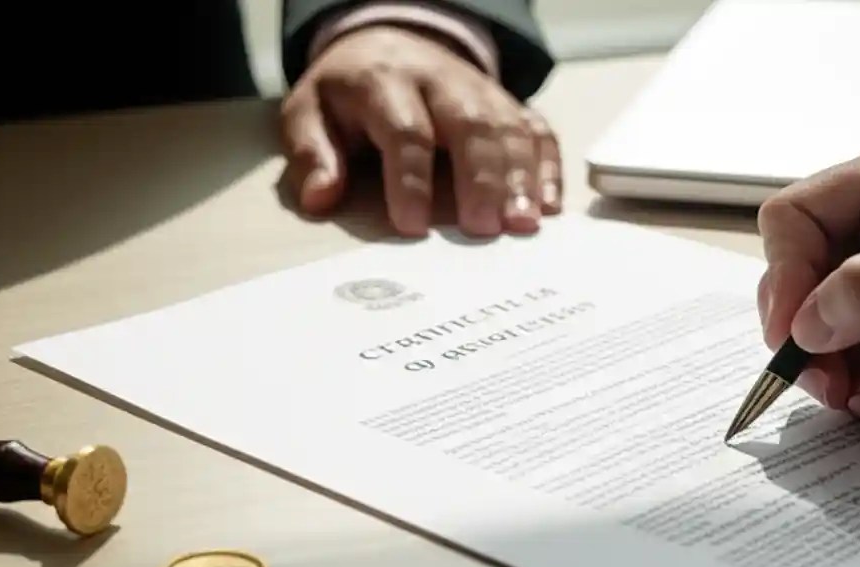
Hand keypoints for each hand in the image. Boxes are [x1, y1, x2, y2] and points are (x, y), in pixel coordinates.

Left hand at [280, 25, 561, 236]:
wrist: (387, 43)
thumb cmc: (348, 95)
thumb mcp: (309, 113)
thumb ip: (313, 153)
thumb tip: (320, 197)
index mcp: (384, 82)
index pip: (404, 129)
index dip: (409, 178)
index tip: (412, 226)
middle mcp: (440, 82)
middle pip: (469, 125)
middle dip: (480, 179)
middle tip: (483, 229)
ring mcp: (480, 90)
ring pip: (508, 127)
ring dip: (521, 177)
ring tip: (524, 224)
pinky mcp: (507, 103)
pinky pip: (536, 129)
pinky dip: (548, 165)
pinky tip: (550, 205)